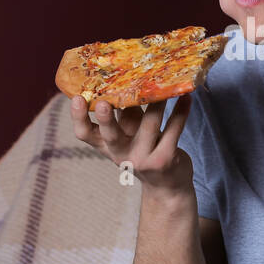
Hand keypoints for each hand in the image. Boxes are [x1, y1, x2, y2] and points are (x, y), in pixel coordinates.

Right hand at [70, 93, 194, 196]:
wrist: (167, 186)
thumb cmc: (145, 150)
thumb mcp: (129, 134)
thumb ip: (124, 111)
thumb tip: (124, 77)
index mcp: (107, 146)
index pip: (85, 134)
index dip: (78, 118)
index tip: (77, 98)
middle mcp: (121, 155)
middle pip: (110, 136)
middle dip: (106, 120)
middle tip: (103, 103)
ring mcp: (143, 159)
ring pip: (149, 126)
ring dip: (157, 103)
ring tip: (165, 84)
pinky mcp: (165, 160)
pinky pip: (173, 131)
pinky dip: (181, 112)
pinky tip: (187, 97)